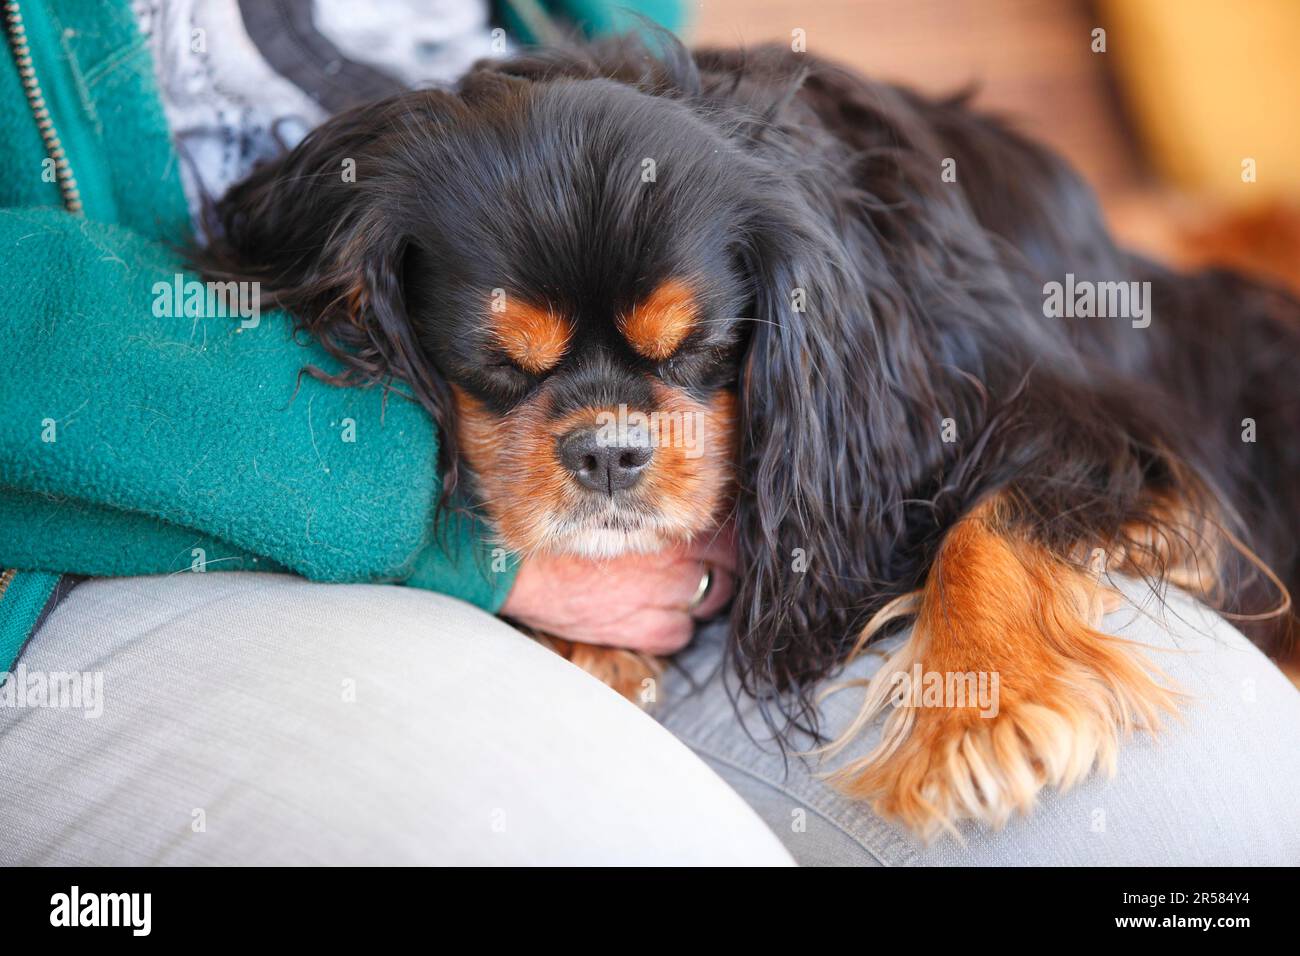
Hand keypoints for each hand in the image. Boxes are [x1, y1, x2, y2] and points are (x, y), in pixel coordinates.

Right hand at [500, 529, 735, 654]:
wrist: (520, 569)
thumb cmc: (561, 533)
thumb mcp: (611, 506)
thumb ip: (651, 512)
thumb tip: (676, 512)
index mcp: (668, 521)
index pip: (723, 531)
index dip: (720, 539)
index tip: (711, 541)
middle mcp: (675, 559)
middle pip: (726, 568)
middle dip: (717, 568)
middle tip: (699, 567)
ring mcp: (663, 597)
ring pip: (709, 601)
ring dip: (696, 598)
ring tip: (671, 591)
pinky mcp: (644, 631)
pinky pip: (680, 634)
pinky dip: (671, 627)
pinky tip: (650, 614)